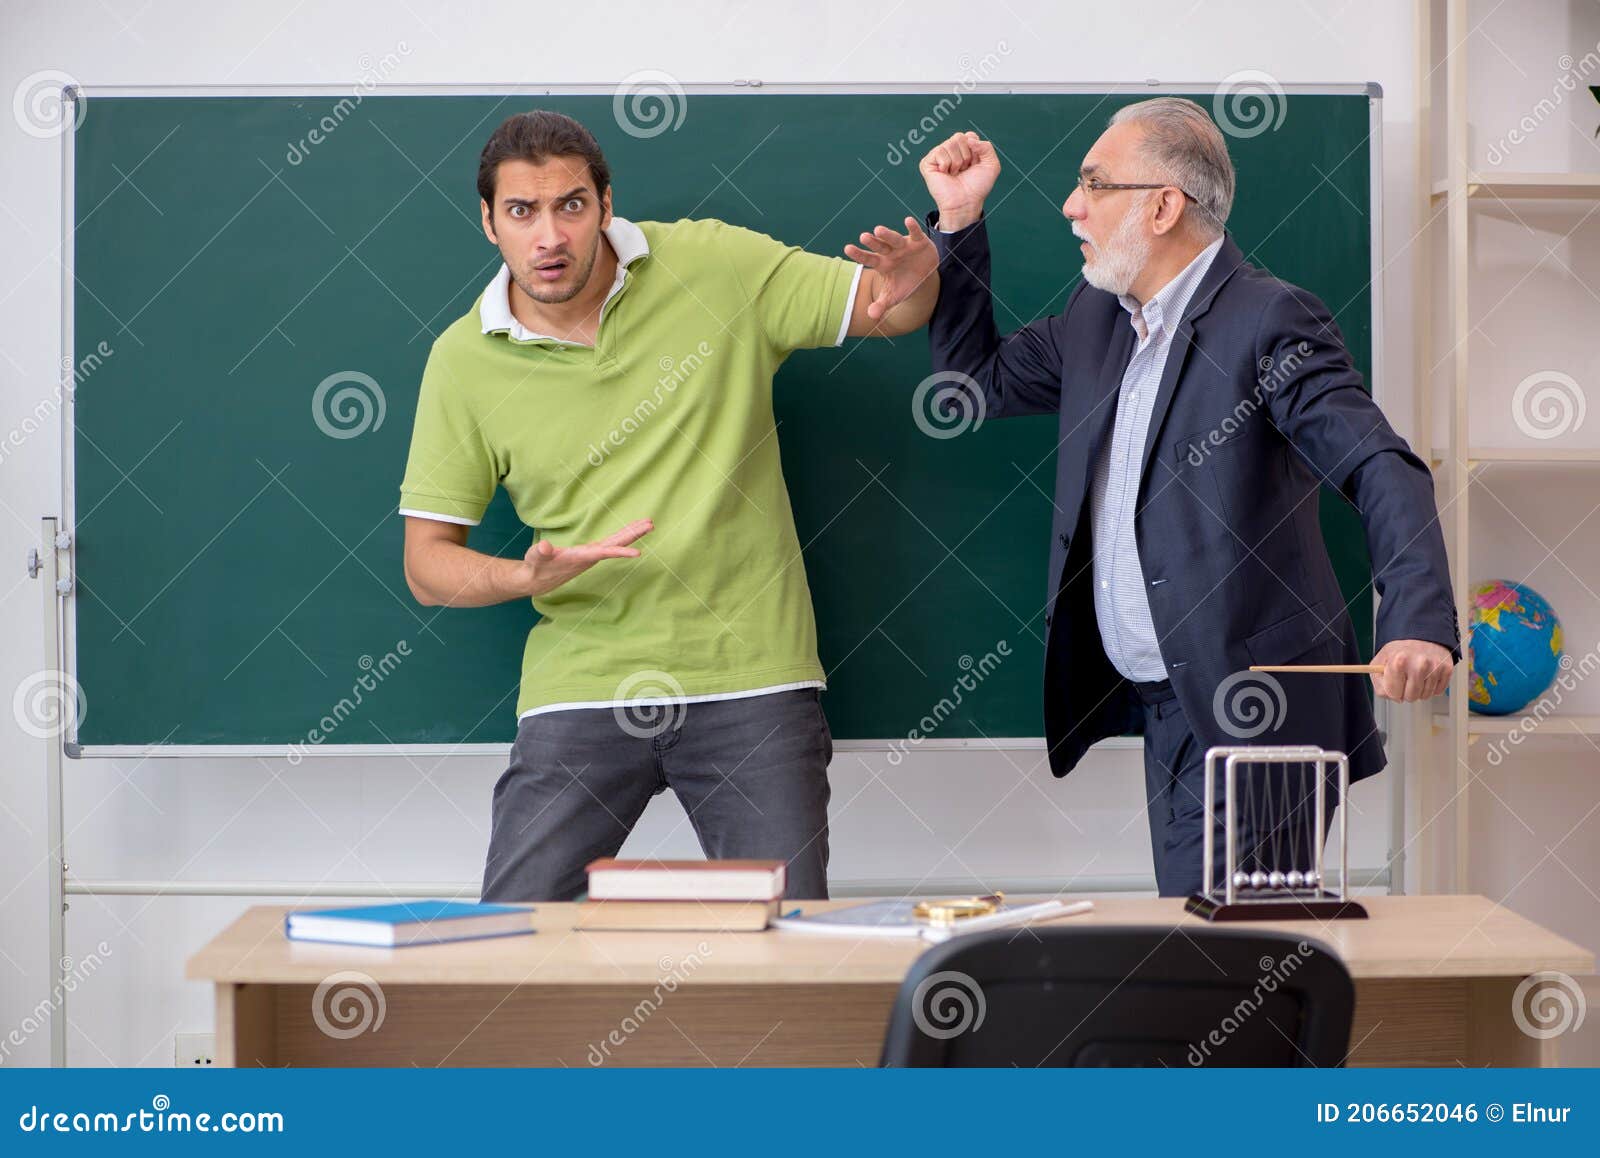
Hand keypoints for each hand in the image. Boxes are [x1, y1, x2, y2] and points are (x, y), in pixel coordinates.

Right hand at [517, 518, 652, 596]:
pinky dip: (622, 535)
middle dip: (634, 535)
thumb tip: (545, 547)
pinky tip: (630, 530)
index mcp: (581, 557)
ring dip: (632, 533)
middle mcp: (590, 556)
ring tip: (648, 523)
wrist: (537, 580)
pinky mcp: (590, 552)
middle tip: (651, 524)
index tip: (639, 554)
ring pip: (617, 543)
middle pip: (617, 545)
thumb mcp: (535, 557)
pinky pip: (611, 543)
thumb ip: (540, 552)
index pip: (605, 553)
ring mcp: (592, 555)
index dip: (621, 552)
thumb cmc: (536, 567)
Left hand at [844, 216, 936, 320]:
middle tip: (863, 237)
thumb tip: (871, 315)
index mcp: (882, 264)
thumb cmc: (904, 284)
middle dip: (872, 242)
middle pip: (879, 246)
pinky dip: (912, 227)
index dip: (858, 254)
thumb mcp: (893, 297)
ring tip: (878, 230)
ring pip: (894, 239)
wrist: (923, 278)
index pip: (868, 258)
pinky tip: (908, 221)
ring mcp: (904, 246)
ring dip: (887, 234)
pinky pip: (915, 233)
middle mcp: (891, 252)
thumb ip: (882, 305)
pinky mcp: (919, 242)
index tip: (847, 248)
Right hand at [919, 131, 1000, 230]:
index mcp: (964, 148)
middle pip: (959, 137)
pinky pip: (939, 152)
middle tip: (964, 170)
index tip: (975, 164)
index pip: (970, 135)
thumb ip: (987, 146)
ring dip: (956, 162)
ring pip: (949, 144)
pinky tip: (945, 174)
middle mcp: (951, 150)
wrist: (966, 202)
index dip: (975, 150)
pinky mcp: (928, 163)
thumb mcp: (992, 165)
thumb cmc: (977, 187)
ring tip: (955, 173)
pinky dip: (946, 164)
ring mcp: (938, 156)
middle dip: (966, 155)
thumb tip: (968, 138)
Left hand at [1370, 639, 1453, 701]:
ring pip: (1425, 696)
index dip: (1393, 692)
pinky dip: (1431, 688)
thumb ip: (1379, 684)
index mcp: (1399, 661)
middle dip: (1406, 693)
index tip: (1394, 686)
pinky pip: (1438, 692)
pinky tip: (1426, 676)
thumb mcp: (1380, 663)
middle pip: (1411, 697)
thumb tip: (1393, 698)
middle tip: (1405, 682)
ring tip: (1416, 677)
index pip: (1394, 693)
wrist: (1420, 637)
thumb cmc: (1399, 652)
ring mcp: (1435, 667)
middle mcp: (1419, 664)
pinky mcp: (1447, 669)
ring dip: (1419, 691)